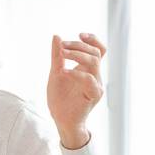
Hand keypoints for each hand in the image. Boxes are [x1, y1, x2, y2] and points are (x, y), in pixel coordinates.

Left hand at [48, 32, 105, 148]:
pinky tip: (64, 72)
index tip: (80, 34)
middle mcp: (95, 76)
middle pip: (95, 53)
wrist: (60, 119)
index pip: (99, 50)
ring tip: (63, 54)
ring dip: (78, 55)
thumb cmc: (60, 98)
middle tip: (62, 47)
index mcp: (88, 69)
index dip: (93, 40)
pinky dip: (76, 74)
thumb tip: (57, 36)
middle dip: (79, 46)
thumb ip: (57, 56)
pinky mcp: (93, 96)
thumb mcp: (55, 72)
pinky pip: (90, 81)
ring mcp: (96, 85)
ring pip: (94, 63)